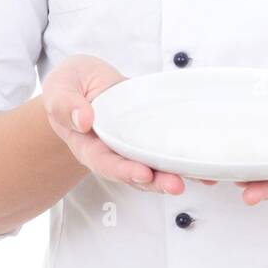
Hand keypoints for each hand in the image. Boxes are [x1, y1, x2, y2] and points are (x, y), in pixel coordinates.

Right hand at [42, 54, 217, 195]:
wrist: (83, 82)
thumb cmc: (68, 86)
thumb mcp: (59, 89)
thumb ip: (66, 104)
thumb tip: (84, 119)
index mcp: (88, 146)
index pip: (105, 162)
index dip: (123, 170)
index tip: (142, 174)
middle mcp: (113, 151)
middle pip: (135, 172)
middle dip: (156, 181)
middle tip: (177, 185)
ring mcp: (133, 144)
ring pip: (156, 165)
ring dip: (176, 173)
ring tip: (200, 179)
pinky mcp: (150, 133)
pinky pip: (168, 147)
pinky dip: (187, 159)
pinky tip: (208, 167)